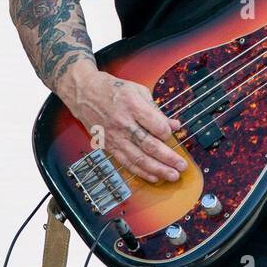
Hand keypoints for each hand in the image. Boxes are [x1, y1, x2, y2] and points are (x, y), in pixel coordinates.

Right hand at [62, 66, 189, 183]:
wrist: (83, 93)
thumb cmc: (113, 90)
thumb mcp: (138, 91)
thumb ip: (157, 110)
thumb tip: (175, 125)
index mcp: (133, 105)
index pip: (155, 125)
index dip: (167, 133)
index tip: (173, 135)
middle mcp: (123, 123)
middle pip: (149, 145)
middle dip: (168, 158)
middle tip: (182, 166)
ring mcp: (114, 136)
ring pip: (138, 158)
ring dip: (157, 169)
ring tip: (172, 175)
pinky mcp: (108, 146)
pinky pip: (126, 162)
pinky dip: (141, 171)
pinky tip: (154, 177)